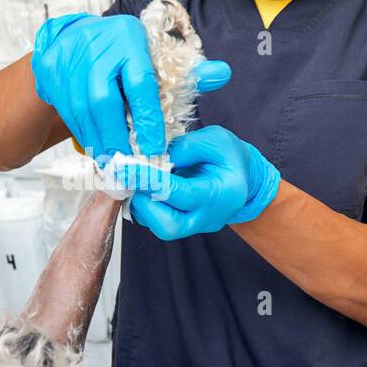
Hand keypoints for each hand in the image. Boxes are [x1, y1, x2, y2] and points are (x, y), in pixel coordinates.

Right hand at [31, 13, 231, 160]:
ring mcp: (70, 64)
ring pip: (83, 112)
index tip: (155, 149)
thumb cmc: (121, 50)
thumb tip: (224, 74)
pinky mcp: (53, 77)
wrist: (71, 37)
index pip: (140, 84)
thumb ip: (189, 69)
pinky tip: (98, 149)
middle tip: (130, 164)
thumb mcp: (154, 52)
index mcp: (129, 40)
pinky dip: (85, 135)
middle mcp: (97, 50)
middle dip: (118, 138)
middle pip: (104, 102)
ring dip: (99, 142)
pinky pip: (68, 114)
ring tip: (114, 164)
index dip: (148, 119)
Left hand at [113, 124, 280, 239]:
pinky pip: (157, 222)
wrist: (241, 177)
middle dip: (143, 204)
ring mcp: (196, 225)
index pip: (181, 193)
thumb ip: (184, 148)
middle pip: (170, 226)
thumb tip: (152, 157)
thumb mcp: (214, 139)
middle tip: (128, 178)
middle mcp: (209, 217)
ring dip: (141, 204)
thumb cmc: (228, 156)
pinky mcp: (183, 225)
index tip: (126, 166)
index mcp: (222, 194)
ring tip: (133, 179)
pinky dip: (144, 205)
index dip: (150, 180)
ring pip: (160, 227)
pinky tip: (140, 185)